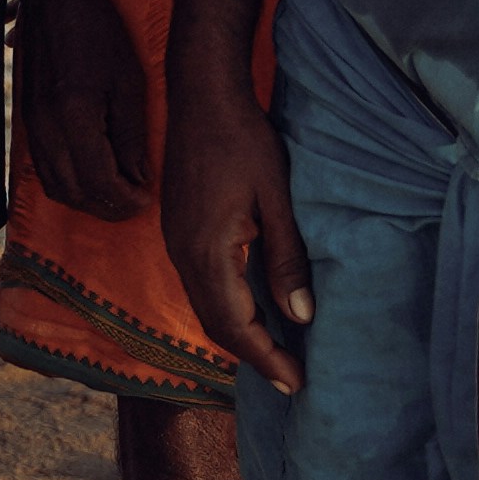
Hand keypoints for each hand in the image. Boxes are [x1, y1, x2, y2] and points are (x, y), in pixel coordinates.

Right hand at [16, 0, 147, 226]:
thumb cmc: (99, 31)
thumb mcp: (130, 81)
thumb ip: (132, 135)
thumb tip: (139, 178)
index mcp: (76, 115)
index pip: (99, 183)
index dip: (125, 201)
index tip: (146, 199)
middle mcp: (46, 125)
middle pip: (72, 192)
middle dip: (106, 207)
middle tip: (133, 202)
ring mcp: (30, 122)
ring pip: (53, 184)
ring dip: (84, 198)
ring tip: (114, 192)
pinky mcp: (25, 116)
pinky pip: (42, 166)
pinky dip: (66, 181)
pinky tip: (89, 172)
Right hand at [158, 71, 314, 398]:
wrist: (201, 96)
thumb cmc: (244, 140)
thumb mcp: (277, 198)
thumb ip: (286, 260)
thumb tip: (300, 318)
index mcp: (208, 252)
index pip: (235, 325)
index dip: (266, 358)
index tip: (296, 383)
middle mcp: (184, 255)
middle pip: (215, 326)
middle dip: (253, 356)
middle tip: (291, 379)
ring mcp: (177, 243)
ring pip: (205, 308)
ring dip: (239, 334)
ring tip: (277, 352)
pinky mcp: (180, 232)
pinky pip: (201, 286)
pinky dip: (228, 309)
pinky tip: (254, 309)